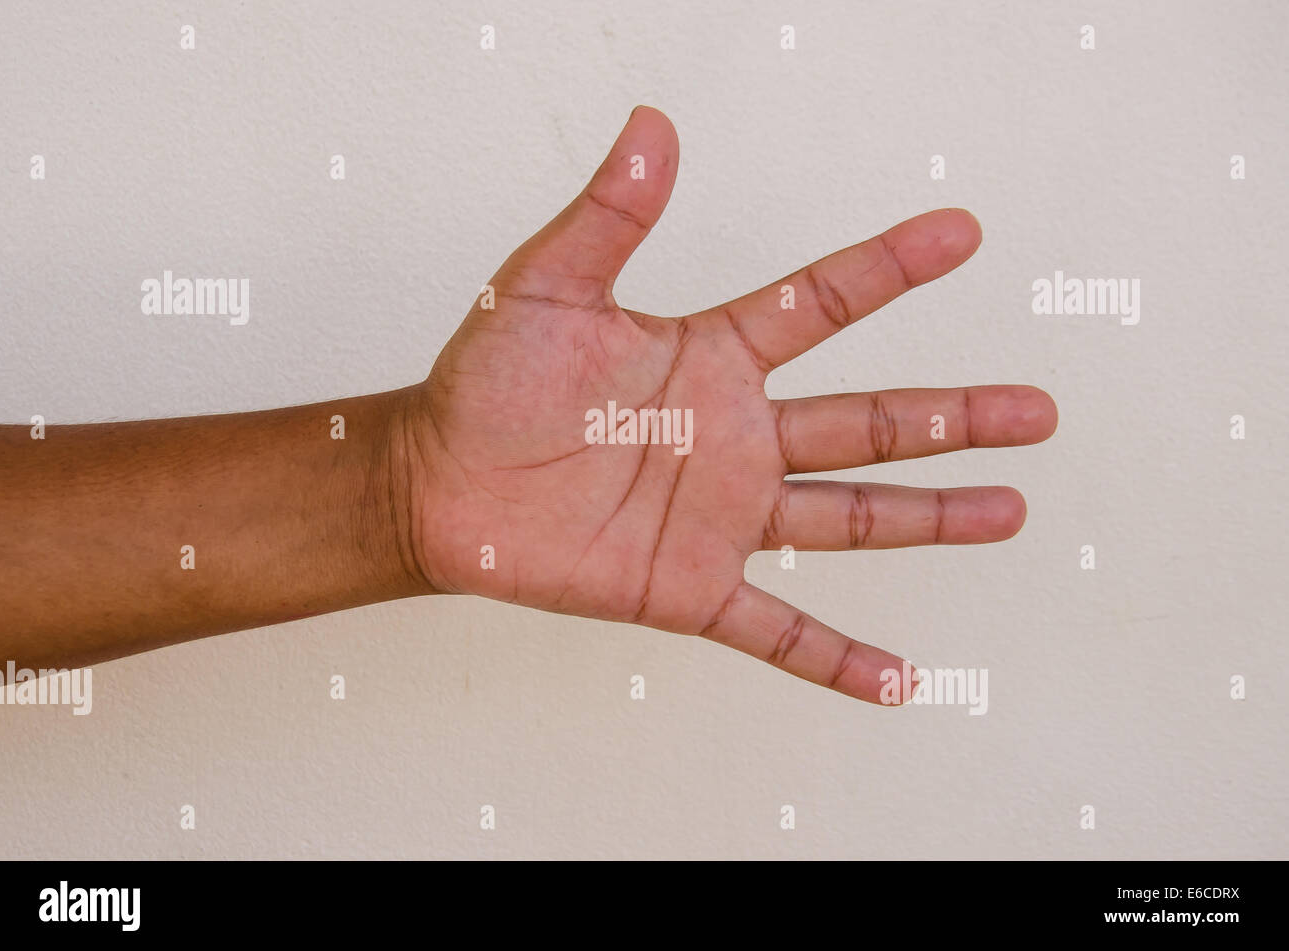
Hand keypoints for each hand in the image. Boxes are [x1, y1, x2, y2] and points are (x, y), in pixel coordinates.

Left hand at [396, 107, 1056, 703]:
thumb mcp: (544, 287)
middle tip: (1036, 411)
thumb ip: (606, 216)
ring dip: (930, 518)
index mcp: (712, 358)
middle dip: (955, 417)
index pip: (819, 304)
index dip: (889, 267)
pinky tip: (897, 681)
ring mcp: (721, 515)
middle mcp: (735, 435)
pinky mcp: (690, 587)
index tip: (962, 233)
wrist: (440, 485)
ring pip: (849, 517)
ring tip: (1009, 511)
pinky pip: (779, 629)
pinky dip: (837, 659)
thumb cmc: (486, 382)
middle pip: (868, 422)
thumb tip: (651, 126)